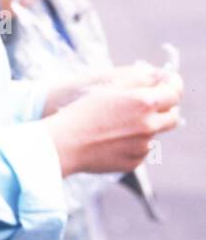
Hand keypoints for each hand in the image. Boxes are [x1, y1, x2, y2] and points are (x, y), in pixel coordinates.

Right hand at [47, 69, 183, 176]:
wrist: (64, 144)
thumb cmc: (81, 111)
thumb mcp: (108, 88)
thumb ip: (139, 80)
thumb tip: (159, 78)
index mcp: (143, 103)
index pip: (174, 93)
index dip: (173, 85)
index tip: (169, 83)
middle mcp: (149, 126)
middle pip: (173, 117)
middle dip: (165, 109)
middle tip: (149, 104)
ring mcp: (143, 147)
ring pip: (153, 134)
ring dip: (143, 126)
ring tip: (114, 124)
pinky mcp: (134, 162)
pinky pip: (140, 149)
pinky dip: (131, 143)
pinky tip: (109, 139)